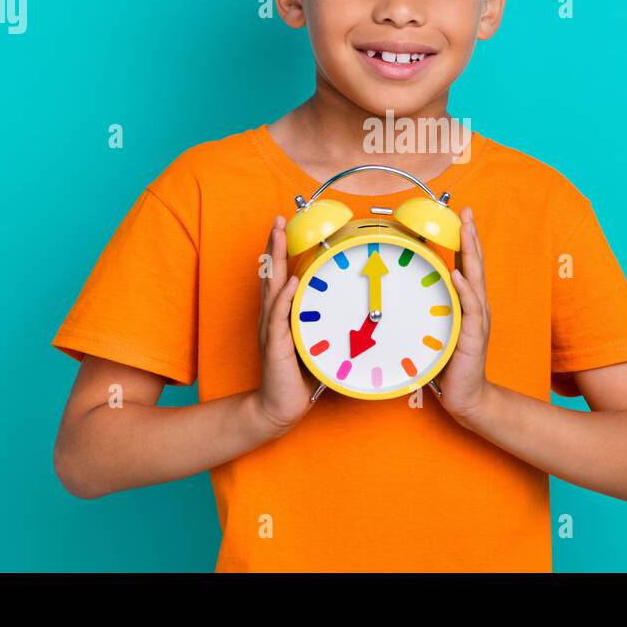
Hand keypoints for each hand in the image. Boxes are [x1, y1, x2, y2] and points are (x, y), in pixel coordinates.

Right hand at [254, 214, 318, 434]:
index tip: (285, 225)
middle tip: (278, 220)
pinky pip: (278, 318)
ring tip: (279, 237)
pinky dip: (283, 298)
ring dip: (276, 261)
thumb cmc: (300, 375)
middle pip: (272, 273)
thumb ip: (325, 322)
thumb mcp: (315, 341)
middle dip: (274, 245)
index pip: (281, 275)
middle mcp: (273, 317)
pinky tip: (289, 282)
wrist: (280, 406)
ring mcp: (271, 330)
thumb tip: (355, 307)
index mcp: (282, 314)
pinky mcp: (275, 346)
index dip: (281, 249)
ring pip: (272, 289)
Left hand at [434, 206, 492, 424]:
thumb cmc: (450, 362)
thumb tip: (414, 286)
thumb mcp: (439, 327)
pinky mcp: (473, 336)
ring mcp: (477, 320)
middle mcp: (477, 307)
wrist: (466, 396)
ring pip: (476, 280)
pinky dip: (465, 290)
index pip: (468, 264)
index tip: (461, 215)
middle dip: (471, 236)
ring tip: (466, 232)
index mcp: (469, 303)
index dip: (466, 239)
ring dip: (471, 254)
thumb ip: (433, 307)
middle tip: (466, 213)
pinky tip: (459, 275)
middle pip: (476, 264)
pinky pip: (471, 309)